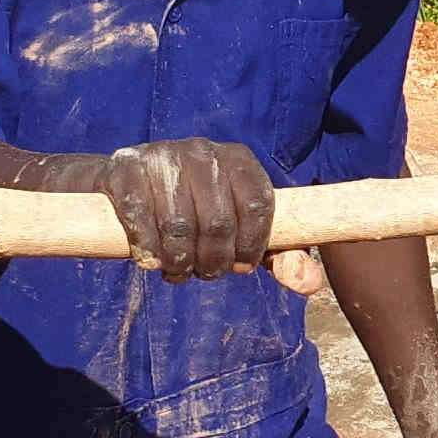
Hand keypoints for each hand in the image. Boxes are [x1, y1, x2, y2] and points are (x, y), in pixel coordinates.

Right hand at [82, 138, 325, 289]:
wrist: (126, 186)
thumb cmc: (196, 213)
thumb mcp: (241, 230)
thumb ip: (280, 256)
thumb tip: (310, 286)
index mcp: (238, 160)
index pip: (258, 206)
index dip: (252, 246)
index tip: (241, 267)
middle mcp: (202, 151)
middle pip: (219, 222)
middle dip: (213, 261)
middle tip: (204, 274)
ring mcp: (162, 155)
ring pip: (179, 225)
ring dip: (179, 262)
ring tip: (177, 271)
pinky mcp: (126, 168)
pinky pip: (141, 216)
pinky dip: (148, 248)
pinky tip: (150, 261)